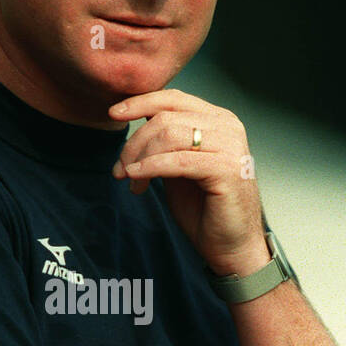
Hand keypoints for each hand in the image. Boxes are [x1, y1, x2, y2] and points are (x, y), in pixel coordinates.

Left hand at [109, 89, 268, 275]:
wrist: (232, 246)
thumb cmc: (205, 209)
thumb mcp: (178, 166)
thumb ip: (165, 143)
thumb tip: (136, 123)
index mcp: (219, 120)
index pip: (173, 99)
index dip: (140, 103)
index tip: (113, 113)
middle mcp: (228, 127)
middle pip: (165, 118)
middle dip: (133, 143)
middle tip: (119, 169)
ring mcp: (231, 147)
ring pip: (169, 136)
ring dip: (139, 158)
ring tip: (130, 180)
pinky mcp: (228, 170)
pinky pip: (178, 161)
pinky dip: (151, 168)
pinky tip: (137, 178)